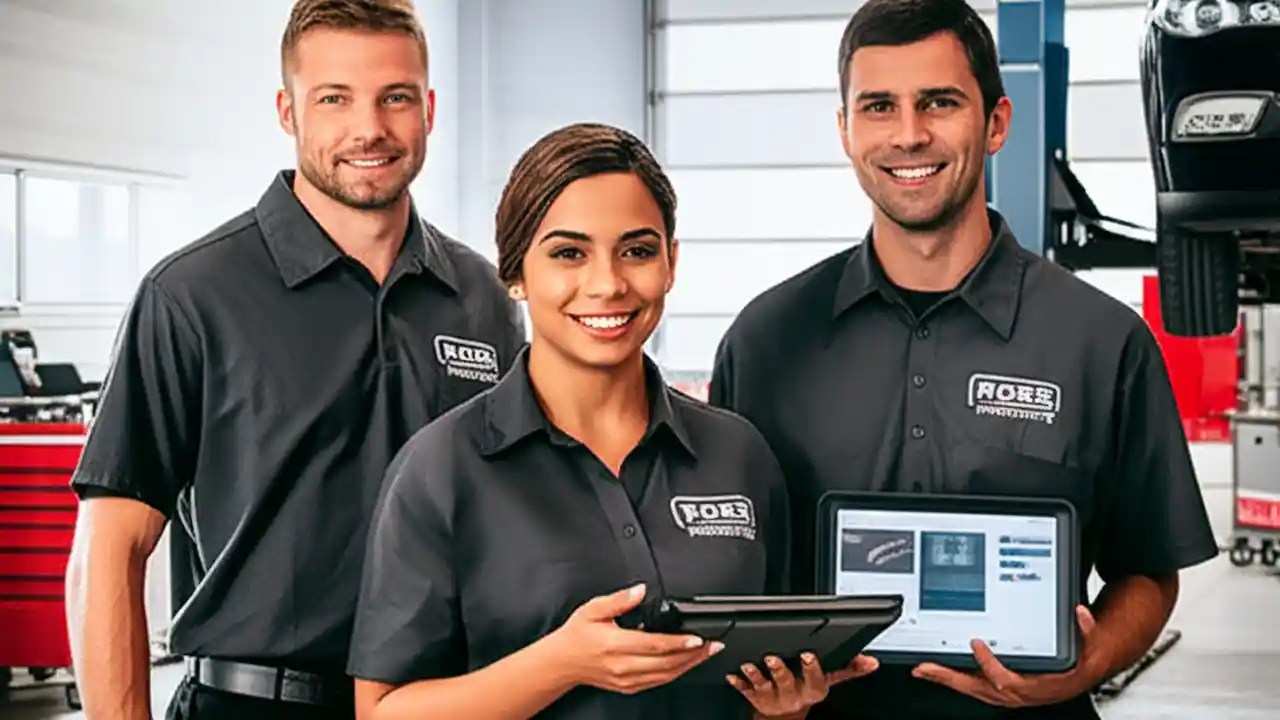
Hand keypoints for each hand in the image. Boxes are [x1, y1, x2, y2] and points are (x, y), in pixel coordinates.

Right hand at [550, 583, 723, 694]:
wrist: (562, 662)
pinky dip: (676, 673)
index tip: (698, 638)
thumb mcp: (593, 608)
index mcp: (614, 645)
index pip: (654, 645)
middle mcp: (622, 665)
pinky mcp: (629, 687)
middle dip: (693, 655)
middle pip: (666, 663)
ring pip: (666, 676)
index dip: (679, 642)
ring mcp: (627, 680)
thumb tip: (640, 590)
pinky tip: (687, 664)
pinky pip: (658, 682)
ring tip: (706, 653)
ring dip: (689, 665)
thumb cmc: (577, 635)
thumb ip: (619, 599)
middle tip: (713, 645)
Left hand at [728, 653, 879, 717]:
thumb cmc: (807, 689)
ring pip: (763, 685)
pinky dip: (738, 682)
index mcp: (812, 689)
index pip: (815, 678)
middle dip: (780, 669)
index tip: (808, 654)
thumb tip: (872, 661)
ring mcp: (772, 696)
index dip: (812, 668)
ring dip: (755, 675)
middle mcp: (792, 693)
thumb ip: (850, 669)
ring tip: (748, 664)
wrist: (786, 715)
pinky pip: (744, 690)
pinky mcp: (754, 697)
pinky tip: (732, 673)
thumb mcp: (829, 680)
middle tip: (773, 657)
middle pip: (786, 681)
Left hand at [912, 605, 1100, 707]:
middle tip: (926, 667)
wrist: (1081, 675)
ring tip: (923, 669)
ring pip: (972, 689)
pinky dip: (954, 679)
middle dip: (950, 678)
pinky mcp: (999, 690)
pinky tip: (937, 671)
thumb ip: (1087, 630)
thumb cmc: (1079, 662)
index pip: (1006, 679)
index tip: (975, 644)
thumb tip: (1081, 614)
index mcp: (1036, 685)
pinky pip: (973, 686)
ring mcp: (1007, 694)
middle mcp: (1018, 692)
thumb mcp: (1090, 645)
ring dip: (946, 679)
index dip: (988, 664)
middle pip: (978, 688)